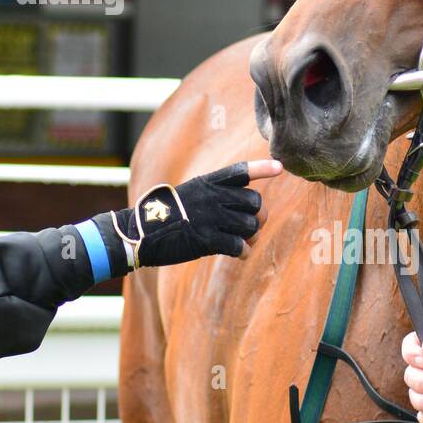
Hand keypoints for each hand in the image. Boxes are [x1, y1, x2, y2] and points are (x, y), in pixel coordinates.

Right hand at [117, 159, 281, 267]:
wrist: (142, 232)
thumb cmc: (167, 215)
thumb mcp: (190, 194)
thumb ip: (217, 197)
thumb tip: (249, 213)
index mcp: (207, 182)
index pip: (240, 171)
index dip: (261, 168)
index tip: (280, 168)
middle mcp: (211, 196)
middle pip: (254, 201)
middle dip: (259, 214)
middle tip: (253, 224)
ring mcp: (209, 217)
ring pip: (250, 225)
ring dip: (252, 236)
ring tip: (245, 242)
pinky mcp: (206, 239)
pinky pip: (238, 245)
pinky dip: (243, 251)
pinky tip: (241, 254)